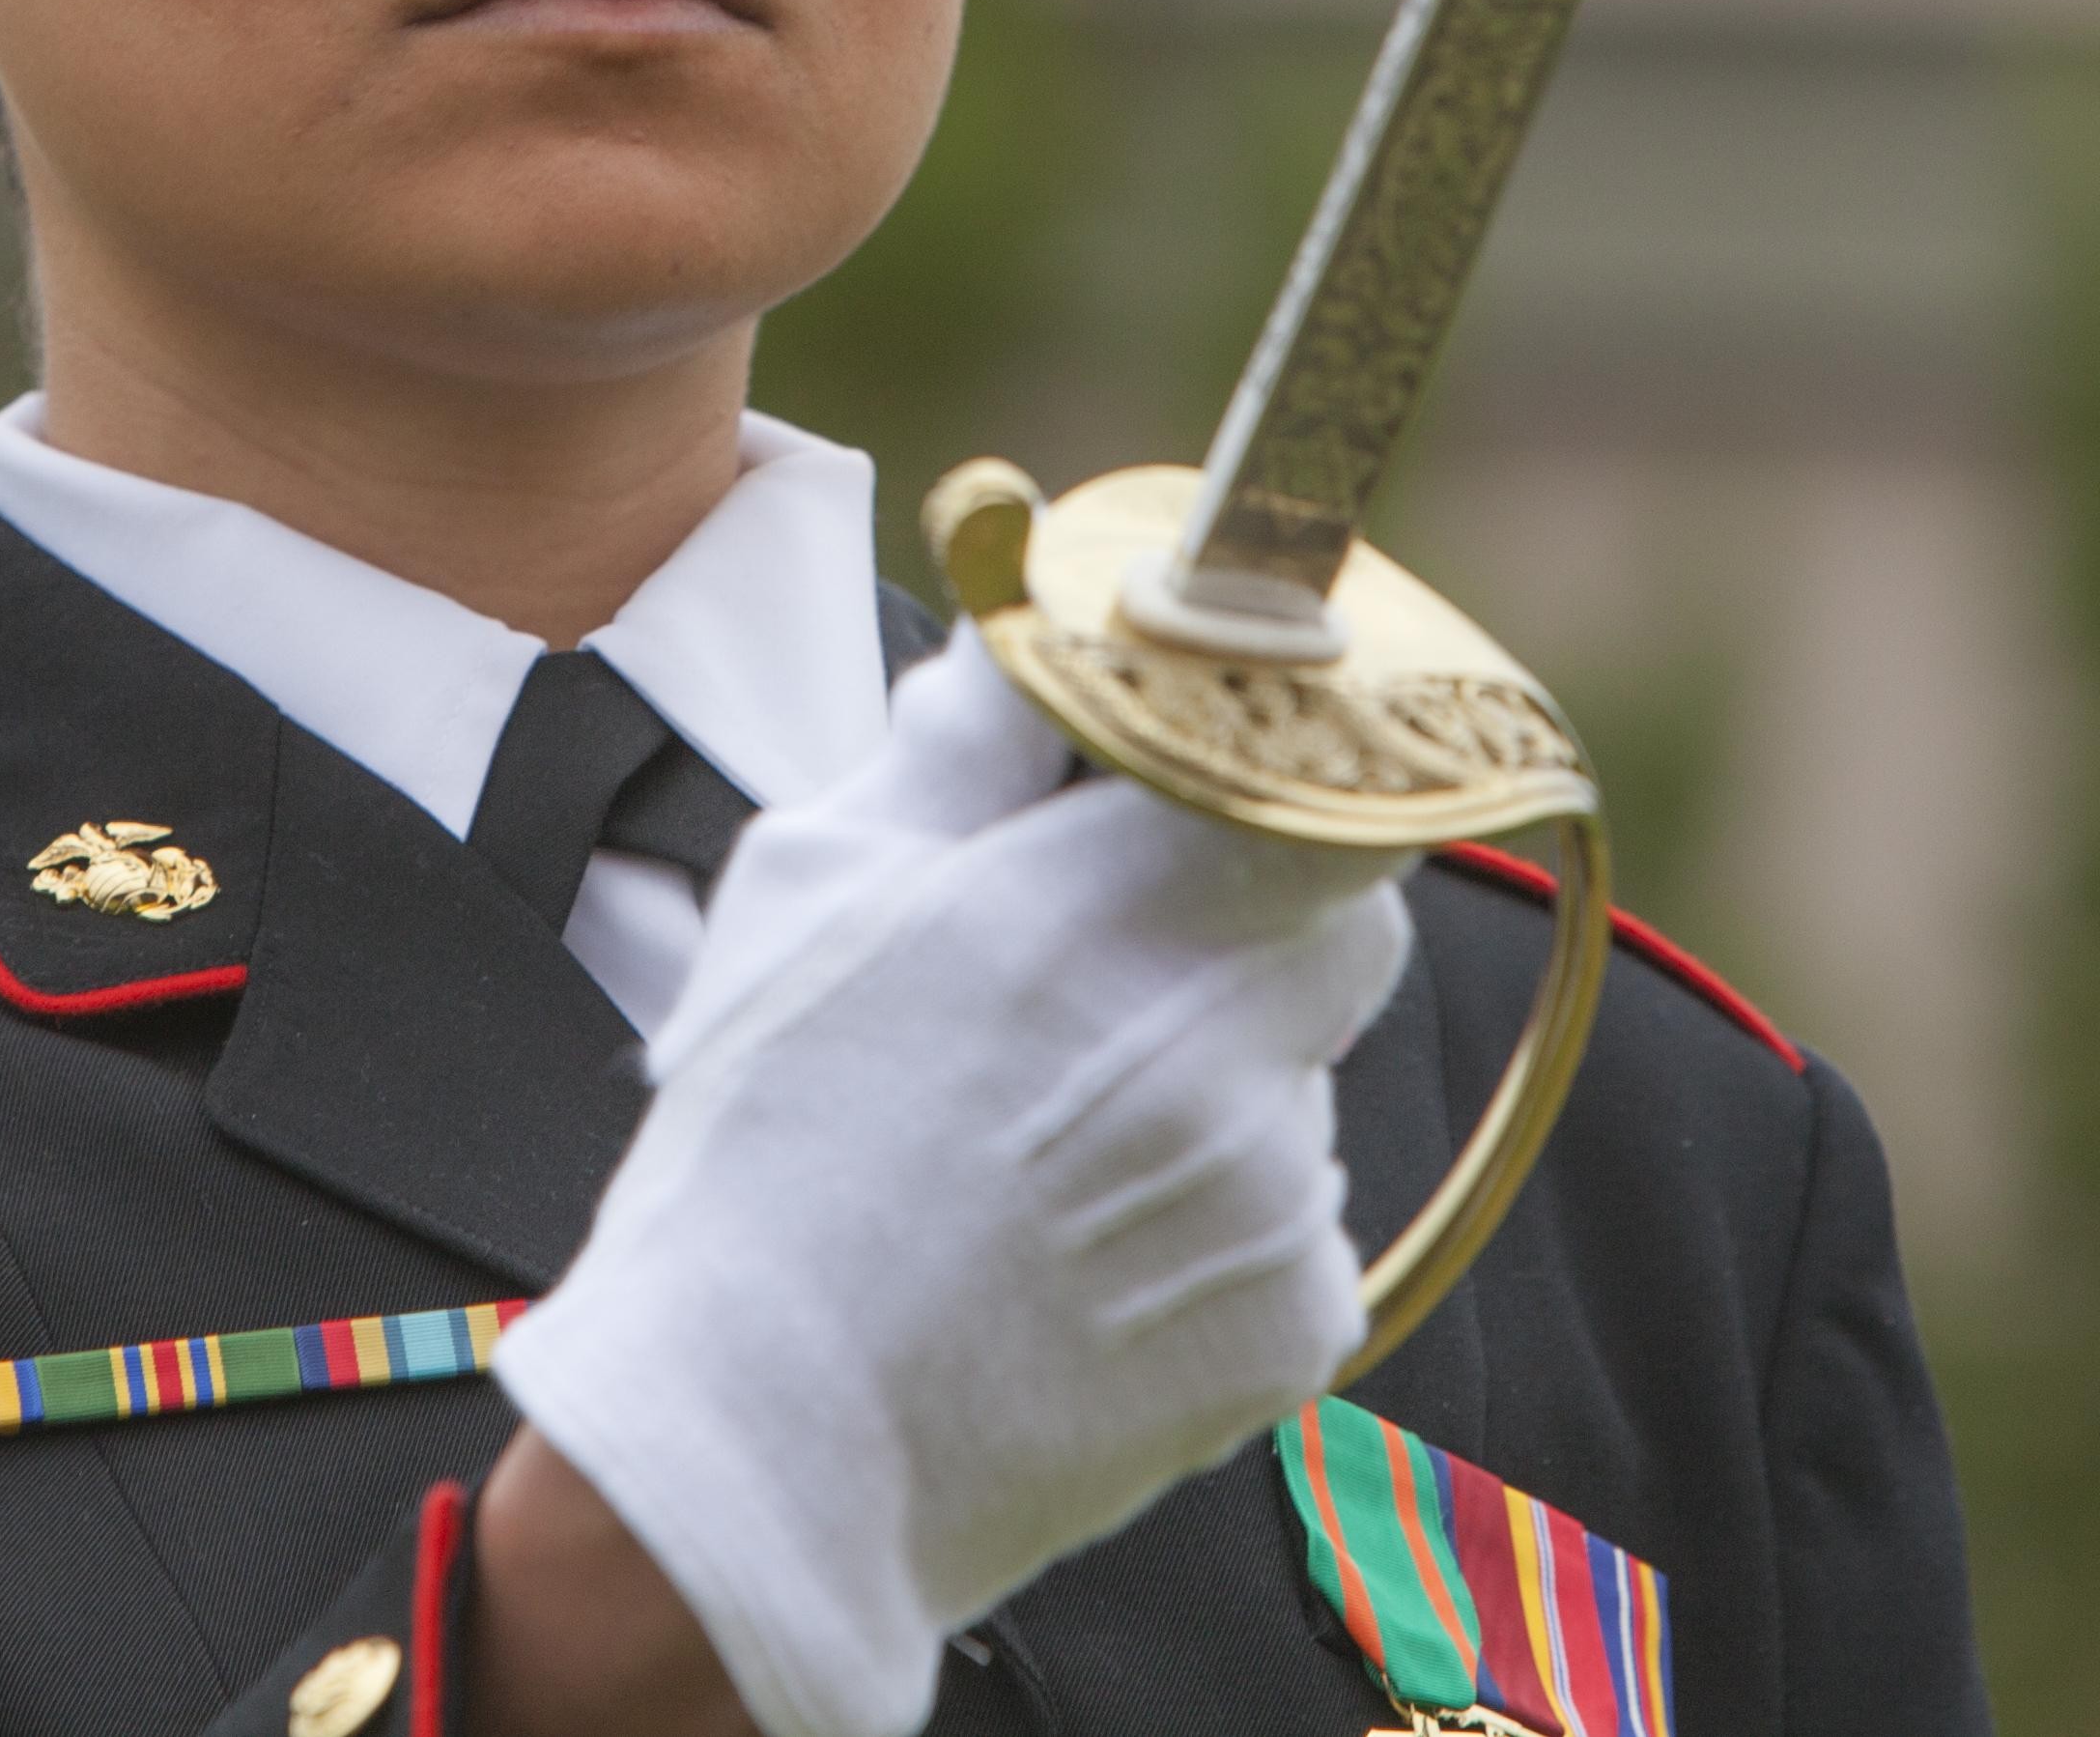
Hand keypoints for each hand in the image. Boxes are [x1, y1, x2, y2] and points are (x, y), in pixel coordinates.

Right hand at [493, 630, 1412, 1736]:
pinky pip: (1294, 1215)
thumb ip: (959, 745)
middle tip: (1122, 962)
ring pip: (1300, 1075)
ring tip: (1048, 1155)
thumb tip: (1033, 644)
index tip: (1230, 783)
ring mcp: (1275, 1195)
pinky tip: (1078, 1257)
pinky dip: (1215, 1220)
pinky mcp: (1298, 1324)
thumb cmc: (761, 1154)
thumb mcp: (813, 890)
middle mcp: (1219, 1048)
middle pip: (1339, 921)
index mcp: (1101, 911)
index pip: (1327, 776)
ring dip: (1218, 1078)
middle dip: (1255, 917)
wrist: (760, 1455)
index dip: (1289, 773)